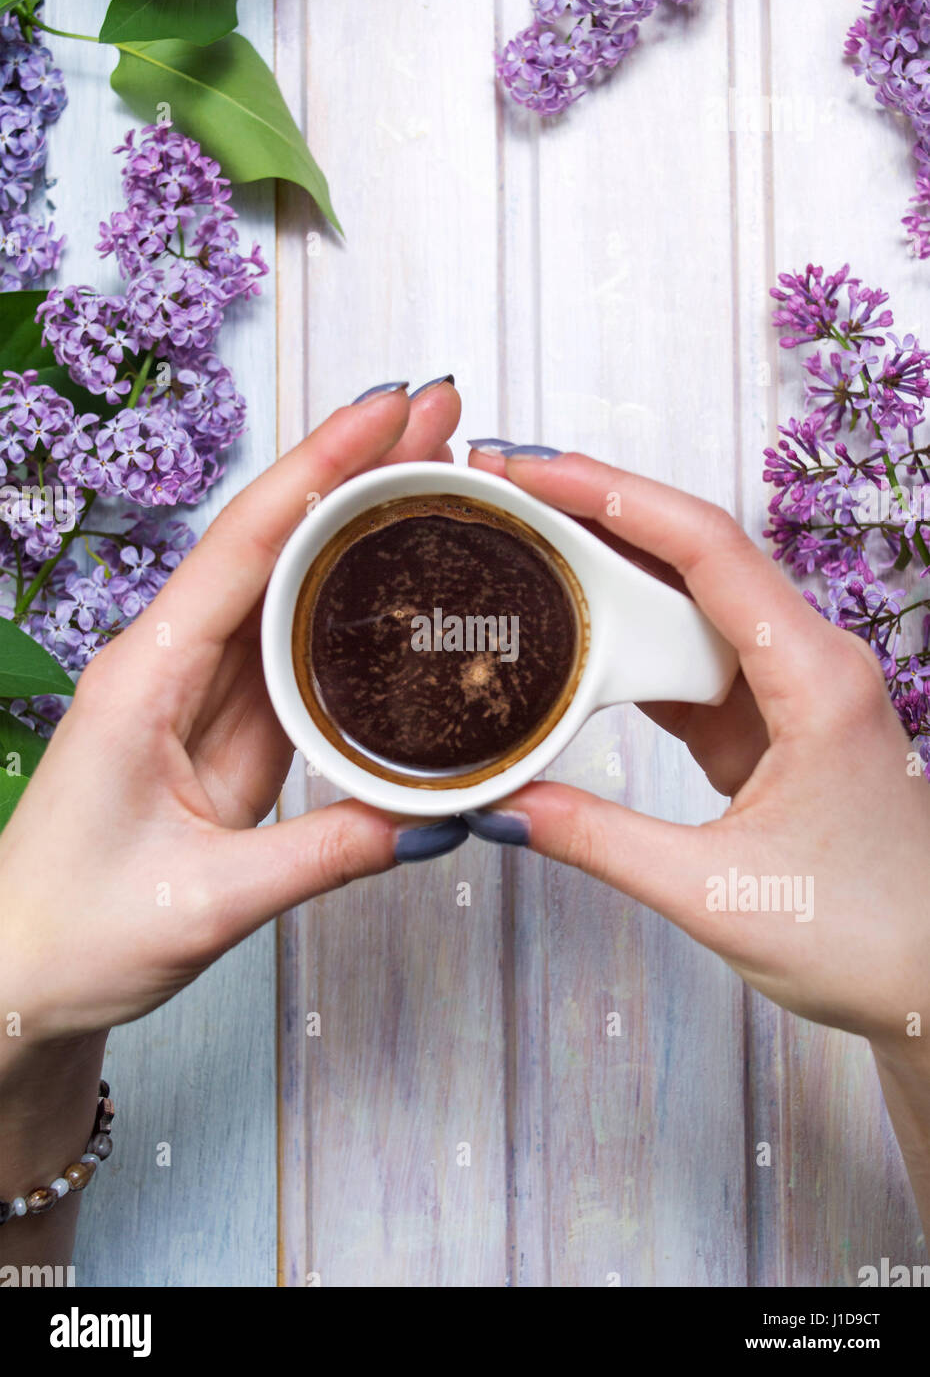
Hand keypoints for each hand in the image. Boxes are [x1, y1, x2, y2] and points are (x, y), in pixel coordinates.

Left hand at [0, 382, 465, 1044]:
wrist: (21, 974)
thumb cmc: (72, 930)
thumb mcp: (204, 902)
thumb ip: (323, 855)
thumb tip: (429, 820)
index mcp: (144, 677)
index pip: (243, 546)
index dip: (320, 471)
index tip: (385, 412)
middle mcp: (169, 665)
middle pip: (274, 542)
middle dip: (354, 469)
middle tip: (437, 414)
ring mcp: (199, 694)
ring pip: (288, 584)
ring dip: (358, 524)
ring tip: (434, 474)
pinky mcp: (226, 728)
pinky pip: (295, 647)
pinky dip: (350, 602)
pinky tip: (398, 580)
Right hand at [465, 445, 929, 1053]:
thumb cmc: (867, 936)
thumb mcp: (718, 892)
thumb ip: (601, 842)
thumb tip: (503, 803)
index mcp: (815, 681)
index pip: (708, 548)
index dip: (614, 495)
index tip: (535, 471)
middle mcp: (809, 663)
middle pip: (693, 554)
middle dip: (596, 511)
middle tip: (505, 493)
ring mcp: (789, 690)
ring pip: (687, 602)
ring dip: (606, 571)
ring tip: (521, 546)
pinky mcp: (768, 724)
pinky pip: (688, 660)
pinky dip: (626, 644)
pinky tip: (569, 636)